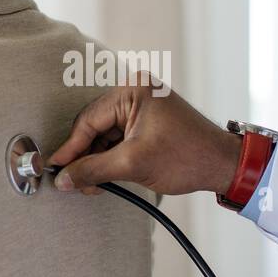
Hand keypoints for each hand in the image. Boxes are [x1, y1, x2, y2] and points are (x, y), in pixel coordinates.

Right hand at [47, 75, 241, 195]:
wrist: (222, 164)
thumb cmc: (187, 157)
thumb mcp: (133, 165)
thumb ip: (93, 170)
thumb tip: (63, 179)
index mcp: (133, 90)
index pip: (89, 120)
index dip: (70, 148)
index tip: (54, 169)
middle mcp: (135, 91)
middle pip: (94, 127)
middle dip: (84, 157)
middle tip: (72, 183)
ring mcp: (143, 105)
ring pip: (105, 135)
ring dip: (97, 161)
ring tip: (92, 186)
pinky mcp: (148, 121)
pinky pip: (119, 138)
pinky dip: (111, 159)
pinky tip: (105, 178)